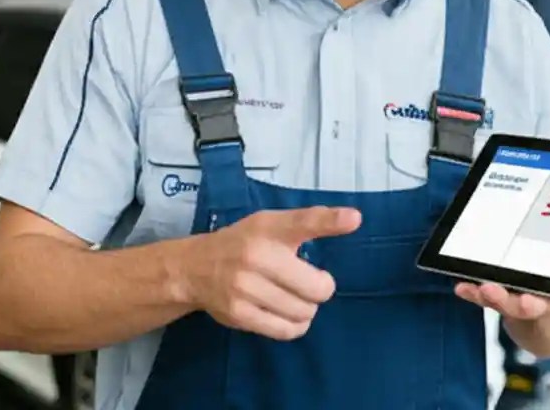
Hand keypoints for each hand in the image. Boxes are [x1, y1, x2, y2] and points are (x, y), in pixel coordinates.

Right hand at [190, 206, 360, 340]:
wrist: (195, 268)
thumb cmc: (244, 243)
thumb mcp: (272, 224)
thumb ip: (310, 221)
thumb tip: (354, 219)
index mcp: (268, 228)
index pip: (303, 222)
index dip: (331, 221)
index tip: (354, 219)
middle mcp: (257, 256)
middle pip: (316, 287)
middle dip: (320, 289)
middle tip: (310, 284)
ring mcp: (245, 287)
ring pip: (303, 311)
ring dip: (307, 309)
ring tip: (296, 299)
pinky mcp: (239, 314)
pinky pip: (285, 330)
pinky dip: (295, 326)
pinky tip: (289, 315)